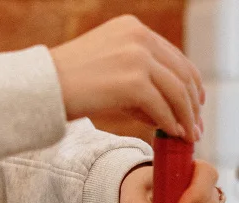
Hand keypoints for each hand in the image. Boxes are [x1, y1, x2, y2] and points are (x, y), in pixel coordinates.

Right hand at [50, 16, 203, 140]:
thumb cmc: (68, 85)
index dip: (190, 82)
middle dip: (192, 103)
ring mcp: (137, 57)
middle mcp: (139, 37)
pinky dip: (171, 123)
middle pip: (181, 72)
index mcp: (133, 29)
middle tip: (196, 126)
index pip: (174, 56)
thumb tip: (163, 110)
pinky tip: (173, 135)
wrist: (42, 88)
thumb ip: (137, 82)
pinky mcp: (133, 82)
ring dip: (186, 116)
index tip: (196, 103)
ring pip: (176, 90)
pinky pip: (161, 107)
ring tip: (188, 136)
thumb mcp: (107, 72)